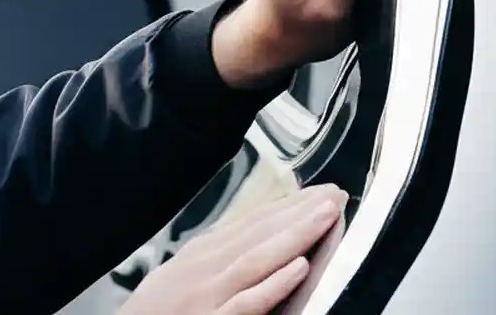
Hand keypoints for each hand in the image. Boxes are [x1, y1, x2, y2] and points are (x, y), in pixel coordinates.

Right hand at [118, 184, 347, 314]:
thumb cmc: (158, 314)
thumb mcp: (184, 276)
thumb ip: (221, 254)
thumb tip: (262, 230)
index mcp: (200, 256)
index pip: (252, 223)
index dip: (289, 205)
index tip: (323, 192)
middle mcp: (202, 271)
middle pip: (258, 234)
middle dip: (300, 212)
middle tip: (337, 194)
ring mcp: (205, 299)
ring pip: (256, 260)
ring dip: (294, 235)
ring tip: (327, 215)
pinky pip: (245, 304)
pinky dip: (272, 284)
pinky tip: (300, 268)